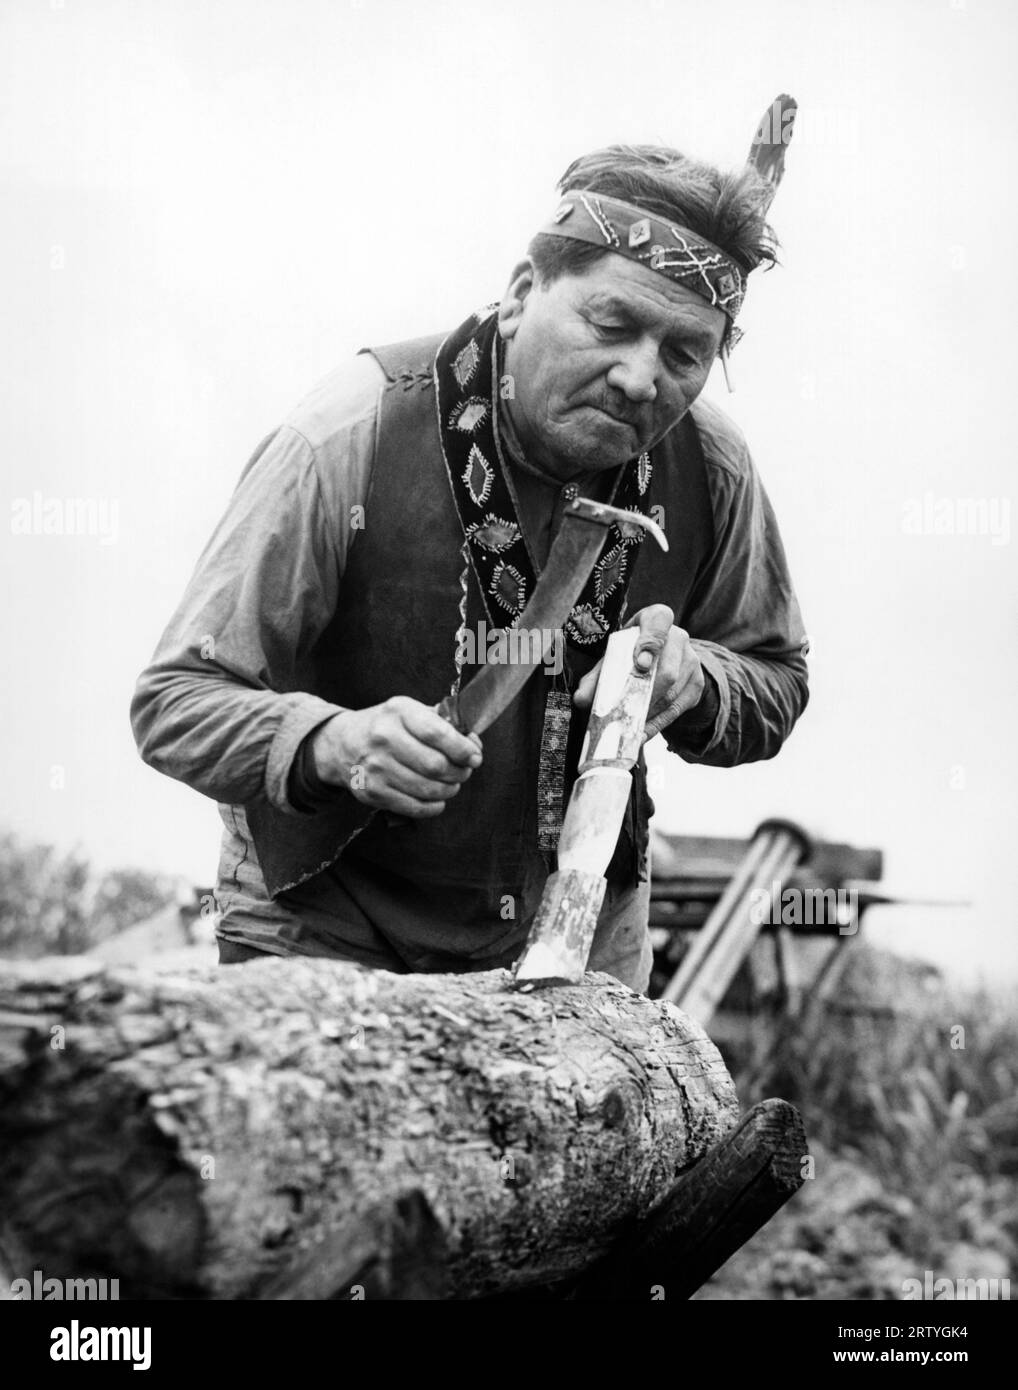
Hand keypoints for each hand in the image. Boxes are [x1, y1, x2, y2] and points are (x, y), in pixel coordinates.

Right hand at [310, 697, 482, 817]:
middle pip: (436, 765)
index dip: (463, 749)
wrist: (341, 743)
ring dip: (449, 790)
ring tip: (451, 784)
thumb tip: (474, 746)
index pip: (437, 733)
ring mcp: (376, 767)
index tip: (475, 757)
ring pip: (428, 789)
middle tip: (464, 771)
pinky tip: (436, 798)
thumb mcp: (410, 712)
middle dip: (460, 772)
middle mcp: (384, 737)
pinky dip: (434, 806)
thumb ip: (444, 724)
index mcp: (399, 711)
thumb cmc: (386, 726)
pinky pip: (414, 807)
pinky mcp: (372, 792)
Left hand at [572, 604, 704, 739]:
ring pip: (672, 693)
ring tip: (627, 726)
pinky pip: (677, 708)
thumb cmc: (629, 652)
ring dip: (648, 713)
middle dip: (644, 695)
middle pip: (666, 671)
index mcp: (656, 619)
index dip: (650, 642)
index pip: (659, 622)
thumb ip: (596, 675)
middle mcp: (678, 637)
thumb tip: (581, 699)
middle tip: (624, 711)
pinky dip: (657, 723)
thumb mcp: (612, 656)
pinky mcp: (696, 683)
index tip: (639, 663)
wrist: (660, 655)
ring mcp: (691, 661)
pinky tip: (641, 731)